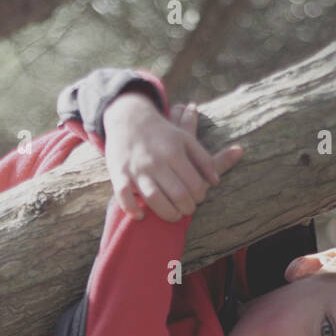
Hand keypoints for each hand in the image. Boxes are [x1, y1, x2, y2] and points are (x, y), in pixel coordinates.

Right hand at [102, 94, 244, 221]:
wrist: (128, 118)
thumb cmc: (162, 133)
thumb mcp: (186, 140)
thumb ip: (204, 159)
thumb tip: (216, 181)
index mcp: (174, 152)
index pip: (195, 183)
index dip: (200, 195)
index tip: (198, 198)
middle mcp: (156, 161)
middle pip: (177, 194)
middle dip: (186, 208)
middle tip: (187, 209)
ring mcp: (136, 168)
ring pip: (154, 199)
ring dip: (167, 213)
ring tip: (173, 215)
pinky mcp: (119, 173)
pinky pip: (124, 196)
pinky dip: (132, 209)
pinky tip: (140, 216)